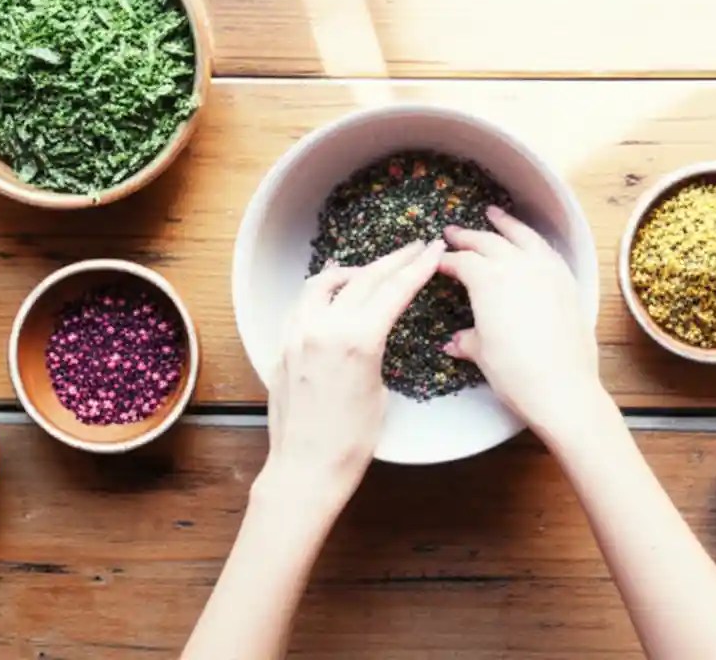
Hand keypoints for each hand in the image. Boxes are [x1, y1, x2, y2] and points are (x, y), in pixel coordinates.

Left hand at [263, 239, 445, 498]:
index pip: (393, 290)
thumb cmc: (350, 442)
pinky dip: (322, 291)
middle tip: (414, 248)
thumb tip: (369, 332)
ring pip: (325, 283)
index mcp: (357, 340)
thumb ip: (374, 348)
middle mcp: (324, 328)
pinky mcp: (282, 346)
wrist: (305, 468)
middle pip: (363, 278)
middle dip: (393, 261)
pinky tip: (331, 292)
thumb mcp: (379, 389)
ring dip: (352, 271)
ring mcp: (297, 335)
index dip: (418, 267)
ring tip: (370, 269)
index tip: (433, 249)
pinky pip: (302, 305)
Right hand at [440, 206, 605, 440]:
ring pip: (523, 237)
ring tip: (494, 214)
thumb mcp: (482, 353)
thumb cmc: (515, 373)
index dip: (446, 260)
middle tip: (453, 232)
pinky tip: (530, 242)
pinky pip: (547, 251)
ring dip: (506, 224)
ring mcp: (546, 271)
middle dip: (468, 236)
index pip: (462, 262)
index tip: (436, 261)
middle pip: (489, 242)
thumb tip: (455, 341)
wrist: (563, 388)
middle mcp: (517, 266)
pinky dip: (534, 241)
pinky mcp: (567, 282)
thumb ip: (468, 339)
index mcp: (488, 280)